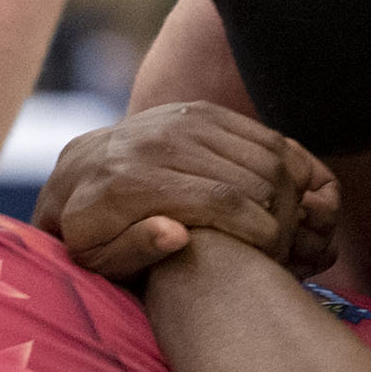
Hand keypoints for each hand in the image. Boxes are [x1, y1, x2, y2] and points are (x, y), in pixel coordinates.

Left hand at [35, 102, 338, 280]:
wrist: (78, 174)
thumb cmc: (91, 233)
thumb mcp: (98, 259)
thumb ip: (133, 252)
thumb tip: (176, 234)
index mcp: (129, 183)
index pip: (222, 202)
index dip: (261, 235)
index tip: (275, 259)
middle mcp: (156, 143)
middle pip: (251, 178)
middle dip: (284, 218)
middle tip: (289, 247)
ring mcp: (178, 121)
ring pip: (264, 154)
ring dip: (292, 194)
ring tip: (288, 226)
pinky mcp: (195, 111)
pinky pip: (260, 134)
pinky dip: (286, 165)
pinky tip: (285, 196)